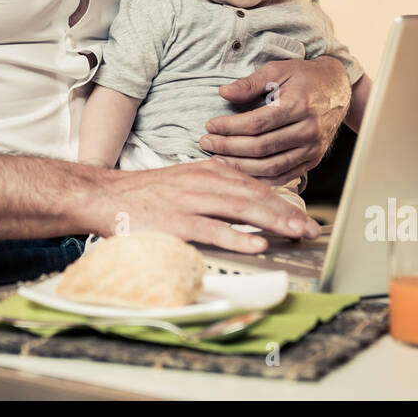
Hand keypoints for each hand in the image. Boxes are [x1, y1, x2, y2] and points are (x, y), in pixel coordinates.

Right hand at [87, 158, 320, 252]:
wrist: (106, 196)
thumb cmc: (146, 194)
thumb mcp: (187, 181)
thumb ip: (216, 187)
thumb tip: (247, 200)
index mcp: (209, 172)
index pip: (255, 186)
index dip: (283, 202)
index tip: (304, 217)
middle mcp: (205, 183)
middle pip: (255, 197)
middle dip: (288, 213)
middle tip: (311, 229)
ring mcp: (191, 201)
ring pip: (241, 210)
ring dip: (273, 222)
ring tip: (297, 234)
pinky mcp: (177, 221)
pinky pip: (213, 230)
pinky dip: (237, 236)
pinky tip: (257, 244)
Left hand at [199, 57, 350, 187]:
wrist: (339, 88)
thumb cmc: (305, 77)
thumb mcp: (278, 70)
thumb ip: (251, 83)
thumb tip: (224, 93)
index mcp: (298, 105)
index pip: (257, 123)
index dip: (230, 127)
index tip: (210, 126)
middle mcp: (308, 130)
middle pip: (261, 147)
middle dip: (229, 148)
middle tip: (207, 144)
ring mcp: (313, 148)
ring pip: (271, 166)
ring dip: (241, 167)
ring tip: (218, 160)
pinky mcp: (314, 160)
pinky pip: (285, 176)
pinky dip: (261, 179)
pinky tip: (241, 174)